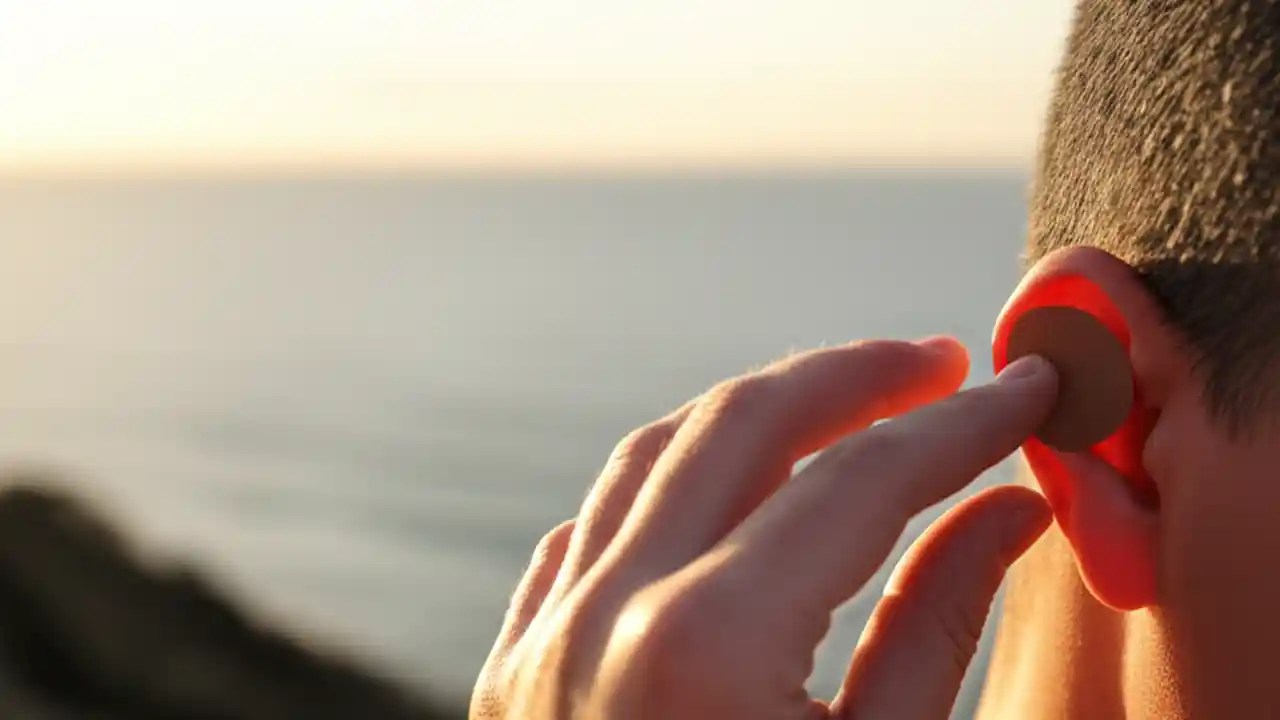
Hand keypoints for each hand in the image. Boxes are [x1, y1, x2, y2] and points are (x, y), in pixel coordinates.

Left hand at [472, 337, 1056, 719]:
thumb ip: (940, 633)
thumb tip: (1006, 513)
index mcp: (704, 654)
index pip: (859, 481)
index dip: (958, 425)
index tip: (1019, 389)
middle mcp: (602, 621)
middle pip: (743, 426)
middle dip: (853, 378)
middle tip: (937, 364)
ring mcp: (538, 642)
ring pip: (651, 457)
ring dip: (753, 413)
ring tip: (843, 402)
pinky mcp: (509, 672)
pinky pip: (584, 532)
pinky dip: (661, 485)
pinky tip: (718, 487)